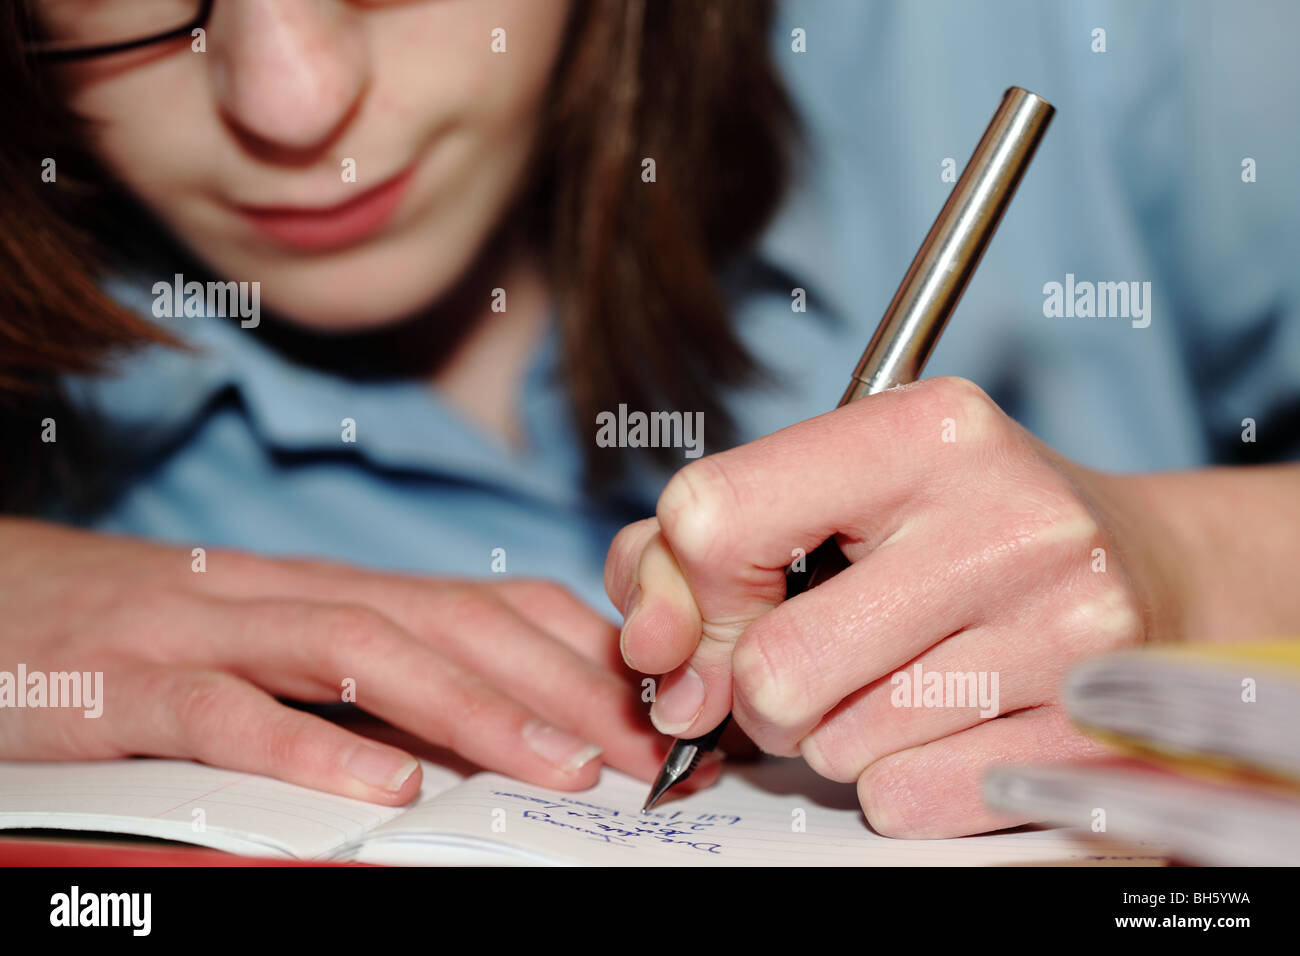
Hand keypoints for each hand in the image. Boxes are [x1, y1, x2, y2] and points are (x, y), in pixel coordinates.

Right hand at [0, 519, 702, 803]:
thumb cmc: (146, 634)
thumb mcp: (276, 644)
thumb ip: (374, 673)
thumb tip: (492, 717)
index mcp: (332, 591)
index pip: (481, 600)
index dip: (577, 650)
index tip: (653, 707)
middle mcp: (284, 597)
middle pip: (445, 620)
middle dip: (558, 683)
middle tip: (641, 749)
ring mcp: (204, 632)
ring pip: (359, 650)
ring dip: (471, 706)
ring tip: (557, 762)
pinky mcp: (122, 684)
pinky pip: (226, 712)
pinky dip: (308, 748)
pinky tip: (381, 789)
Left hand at [608, 377, 1166, 837]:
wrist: (1142, 564)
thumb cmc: (960, 520)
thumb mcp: (837, 483)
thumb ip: (703, 544)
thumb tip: (652, 647)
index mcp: (926, 429)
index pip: (714, 517)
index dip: (689, 586)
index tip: (725, 602)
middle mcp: (1009, 521)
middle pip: (774, 666)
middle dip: (765, 687)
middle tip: (816, 655)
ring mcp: (1063, 633)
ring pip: (835, 747)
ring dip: (835, 731)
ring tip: (897, 672)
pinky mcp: (1087, 732)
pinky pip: (905, 801)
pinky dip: (896, 777)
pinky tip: (944, 720)